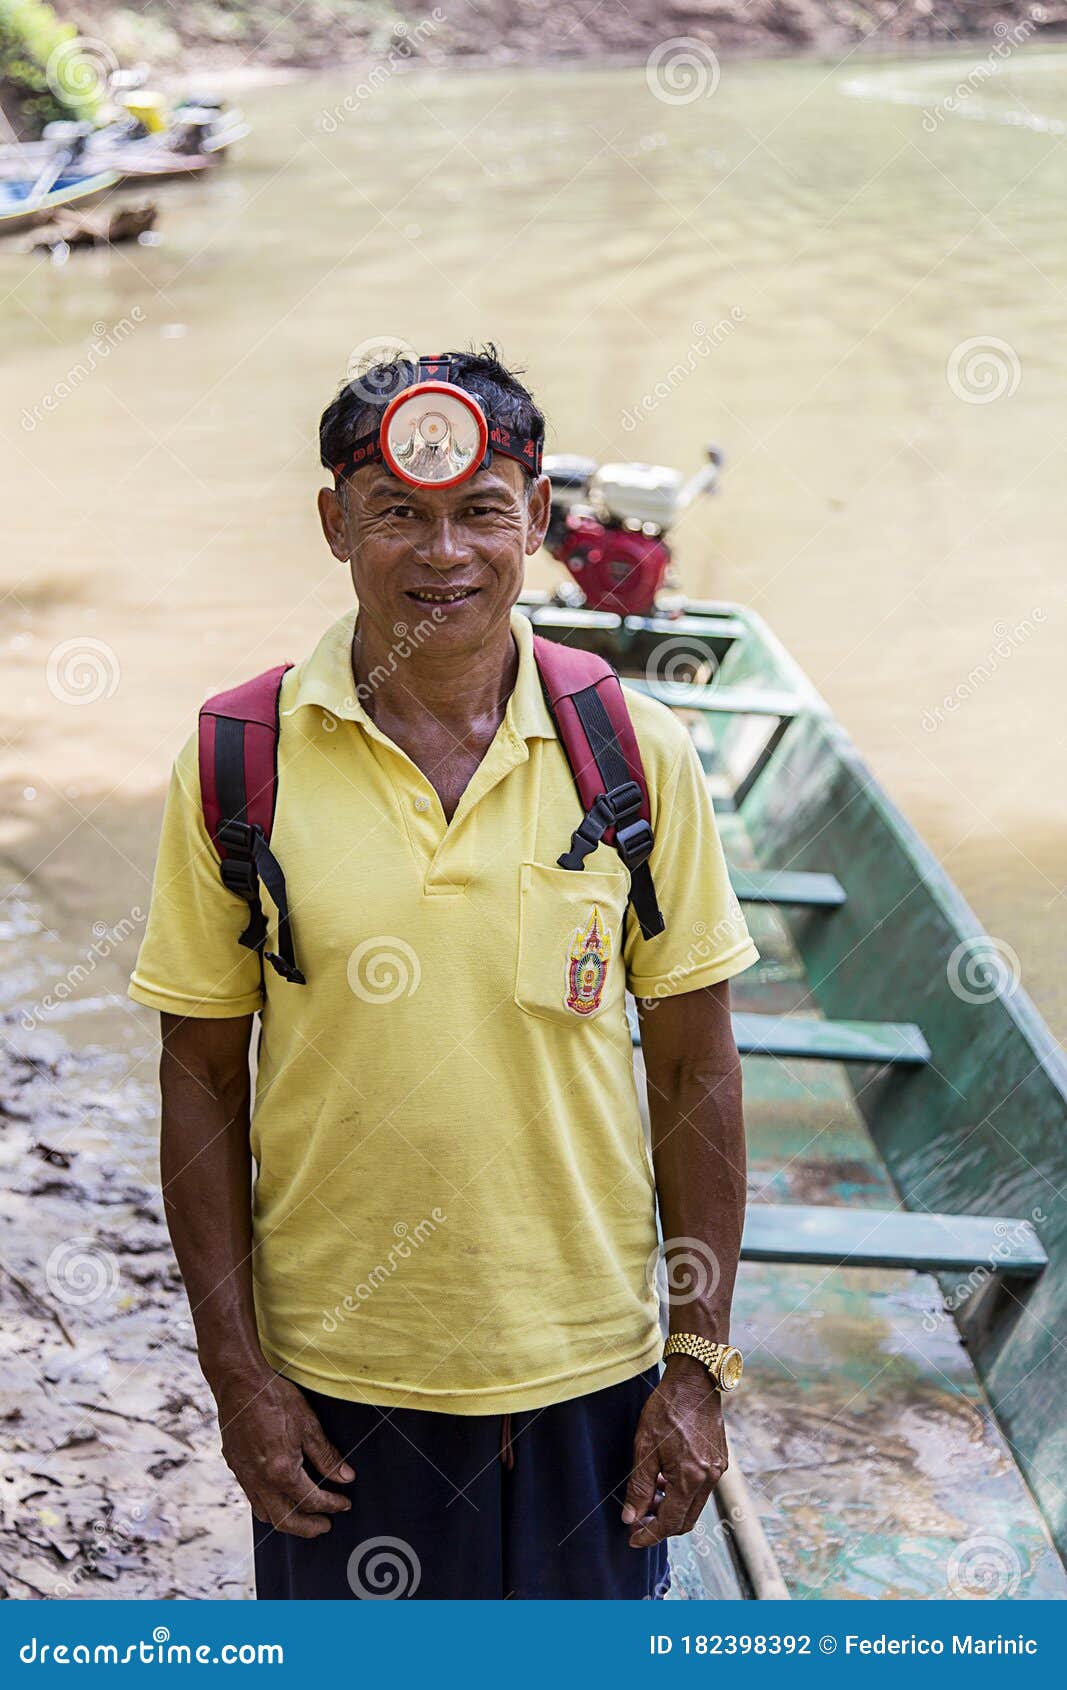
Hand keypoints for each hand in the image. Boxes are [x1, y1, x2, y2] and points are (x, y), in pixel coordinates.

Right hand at [214, 1367, 354, 1537]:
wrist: (240, 1383)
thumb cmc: (275, 1399)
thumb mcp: (308, 1425)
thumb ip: (327, 1456)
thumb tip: (346, 1478)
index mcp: (281, 1471)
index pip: (312, 1500)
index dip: (332, 1505)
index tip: (344, 1503)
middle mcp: (260, 1481)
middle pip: (286, 1521)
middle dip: (309, 1528)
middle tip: (326, 1525)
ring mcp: (245, 1477)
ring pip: (266, 1515)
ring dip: (288, 1521)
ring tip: (305, 1516)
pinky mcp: (236, 1468)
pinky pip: (254, 1499)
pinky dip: (271, 1506)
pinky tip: (281, 1497)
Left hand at [622, 1356, 727, 1545]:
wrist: (694, 1380)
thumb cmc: (666, 1408)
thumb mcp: (645, 1446)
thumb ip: (639, 1486)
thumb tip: (630, 1518)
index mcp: (690, 1478)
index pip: (669, 1523)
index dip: (649, 1534)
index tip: (632, 1539)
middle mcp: (709, 1479)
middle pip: (685, 1520)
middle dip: (660, 1525)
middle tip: (636, 1520)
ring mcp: (717, 1470)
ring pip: (693, 1506)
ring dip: (671, 1508)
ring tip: (647, 1496)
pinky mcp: (720, 1461)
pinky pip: (700, 1489)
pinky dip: (682, 1493)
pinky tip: (663, 1479)